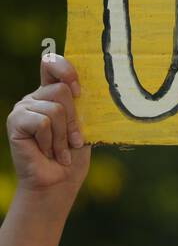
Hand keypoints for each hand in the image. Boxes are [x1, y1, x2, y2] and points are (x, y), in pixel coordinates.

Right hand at [6, 54, 90, 197]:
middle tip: (73, 140)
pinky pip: (43, 122)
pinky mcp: (15, 121)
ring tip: (60, 149)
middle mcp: (35, 97)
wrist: (58, 182)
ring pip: (55, 109)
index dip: (65, 69)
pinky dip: (52, 141)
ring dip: (63, 135)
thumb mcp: (85, 125)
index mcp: (52, 93)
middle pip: (61, 90)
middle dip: (74, 119)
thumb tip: (92, 87)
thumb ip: (83, 105)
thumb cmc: (74, 154)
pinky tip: (48, 152)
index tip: (79, 90)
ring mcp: (23, 108)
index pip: (51, 63)